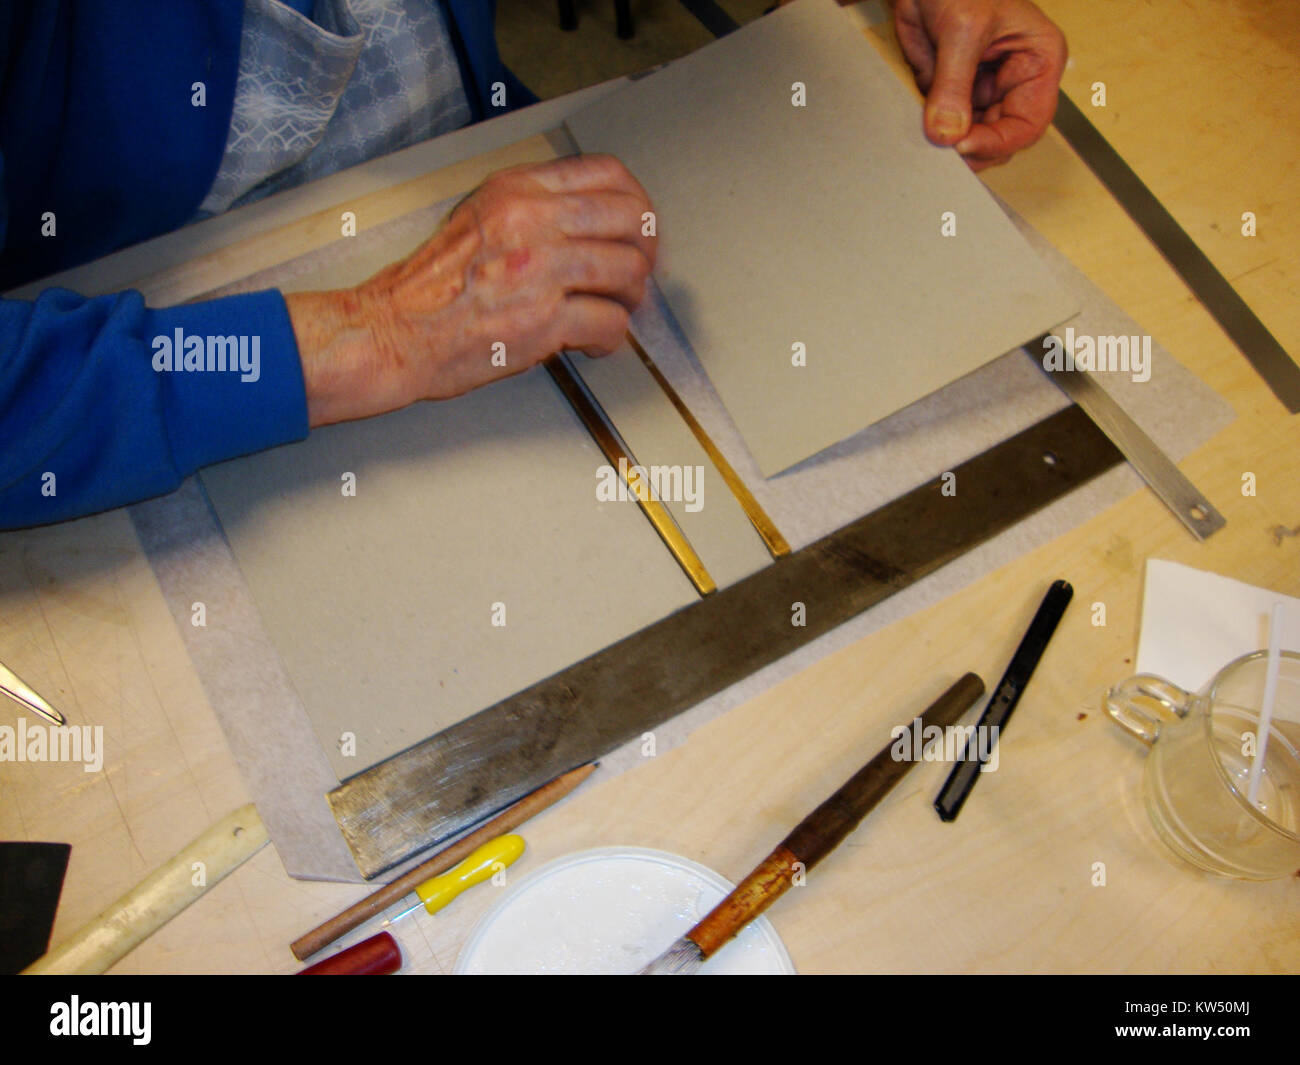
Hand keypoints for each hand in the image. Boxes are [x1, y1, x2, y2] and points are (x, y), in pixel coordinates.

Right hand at [286, 154, 656, 426]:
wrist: (393, 331)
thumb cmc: (428, 287)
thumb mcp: (478, 218)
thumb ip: (531, 211)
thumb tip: (586, 226)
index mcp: (518, 191)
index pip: (608, 174)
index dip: (636, 205)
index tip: (635, 231)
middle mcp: (533, 221)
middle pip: (631, 219)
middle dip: (644, 251)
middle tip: (636, 275)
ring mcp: (541, 270)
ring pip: (628, 271)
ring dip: (631, 297)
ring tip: (615, 310)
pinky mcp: (544, 321)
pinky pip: (611, 323)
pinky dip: (612, 339)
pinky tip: (595, 344)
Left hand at [892, 0, 1066, 169]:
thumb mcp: (962, 29)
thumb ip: (953, 85)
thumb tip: (947, 134)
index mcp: (1037, 63)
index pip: (1028, 123)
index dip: (999, 142)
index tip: (963, 146)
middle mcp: (1013, 81)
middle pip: (1000, 137)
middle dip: (973, 148)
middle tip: (943, 155)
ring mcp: (981, 89)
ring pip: (971, 136)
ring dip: (949, 144)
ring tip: (928, 144)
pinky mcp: (952, 93)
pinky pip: (944, 125)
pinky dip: (931, 133)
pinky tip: (918, 131)